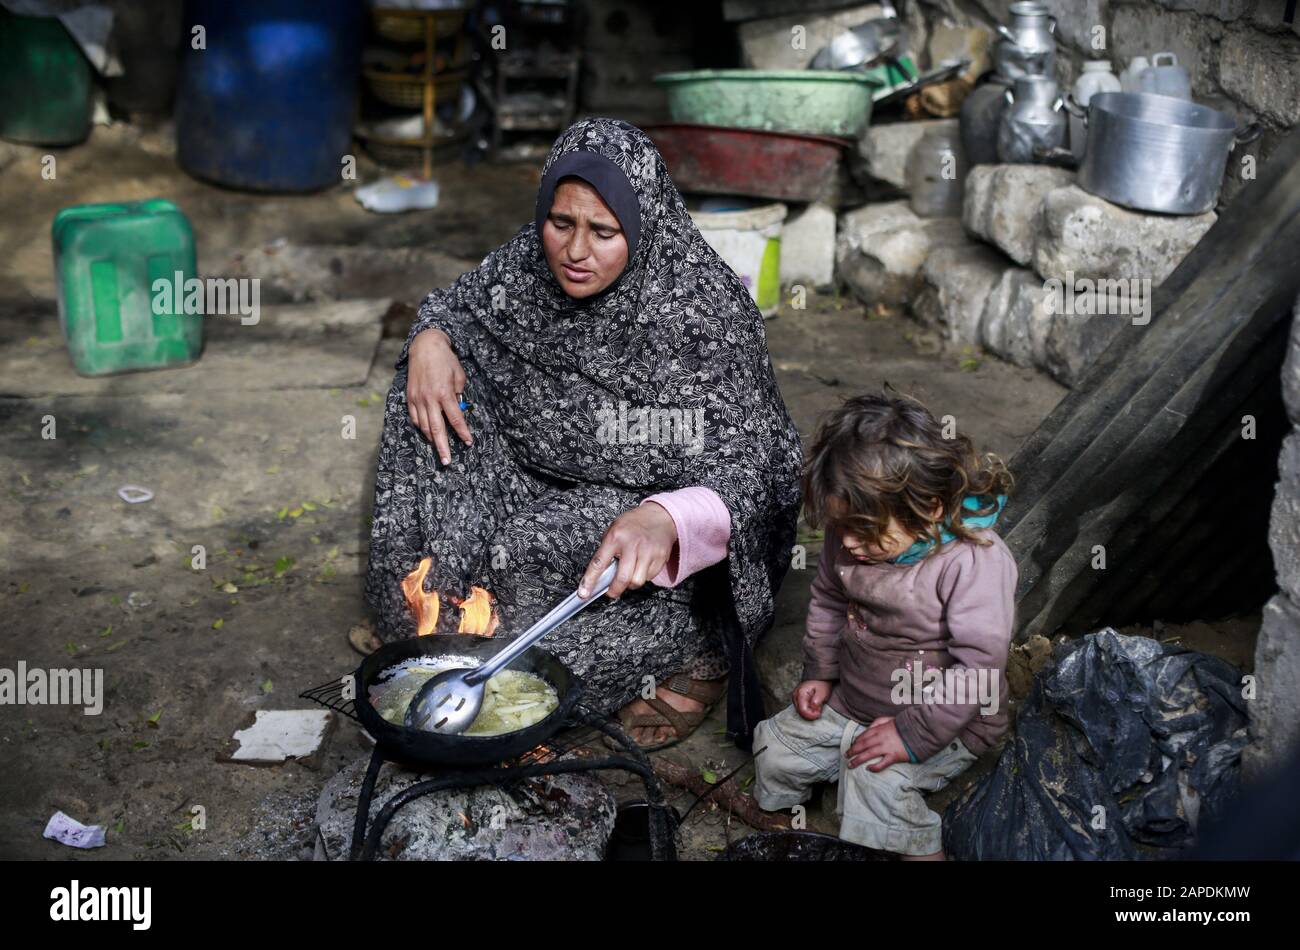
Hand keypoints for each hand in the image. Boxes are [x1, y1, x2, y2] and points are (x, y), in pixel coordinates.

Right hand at [406, 327, 471, 464]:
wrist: (425, 346)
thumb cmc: (446, 360)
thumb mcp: (459, 376)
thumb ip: (459, 394)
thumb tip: (459, 410)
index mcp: (445, 393)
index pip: (456, 419)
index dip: (463, 433)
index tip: (468, 442)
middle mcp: (430, 399)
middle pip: (437, 429)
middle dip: (443, 447)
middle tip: (446, 462)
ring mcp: (418, 399)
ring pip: (423, 426)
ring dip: (432, 440)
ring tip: (439, 449)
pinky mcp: (409, 397)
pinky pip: (414, 418)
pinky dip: (420, 427)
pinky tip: (427, 433)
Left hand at [578, 503, 677, 599]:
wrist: (659, 516)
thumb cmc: (633, 524)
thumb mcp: (614, 529)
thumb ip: (606, 551)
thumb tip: (599, 575)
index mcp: (615, 537)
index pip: (599, 563)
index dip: (589, 581)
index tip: (583, 593)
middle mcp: (632, 544)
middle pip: (622, 578)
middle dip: (614, 590)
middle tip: (611, 592)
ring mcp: (648, 551)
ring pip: (637, 581)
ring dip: (630, 584)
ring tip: (629, 575)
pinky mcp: (660, 557)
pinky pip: (649, 578)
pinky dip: (643, 577)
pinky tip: (641, 567)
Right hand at [793, 680, 833, 719]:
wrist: (820, 678)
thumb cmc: (821, 685)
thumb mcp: (822, 692)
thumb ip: (817, 701)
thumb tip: (813, 708)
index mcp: (801, 693)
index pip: (803, 710)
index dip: (811, 715)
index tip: (819, 714)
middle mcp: (795, 696)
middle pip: (800, 712)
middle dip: (810, 714)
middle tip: (819, 711)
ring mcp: (795, 698)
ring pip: (800, 712)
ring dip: (809, 713)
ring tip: (817, 708)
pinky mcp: (796, 700)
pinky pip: (800, 709)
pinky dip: (807, 711)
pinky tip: (814, 708)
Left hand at [846, 715, 908, 770]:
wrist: (919, 731)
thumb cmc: (904, 725)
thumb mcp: (889, 719)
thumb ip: (877, 722)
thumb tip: (869, 728)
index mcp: (878, 729)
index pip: (863, 736)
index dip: (855, 742)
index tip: (851, 747)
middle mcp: (880, 738)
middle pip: (862, 745)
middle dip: (852, 751)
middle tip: (846, 756)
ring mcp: (886, 747)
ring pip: (868, 754)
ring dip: (857, 760)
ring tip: (850, 765)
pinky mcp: (894, 756)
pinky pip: (882, 763)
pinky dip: (874, 767)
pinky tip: (868, 769)